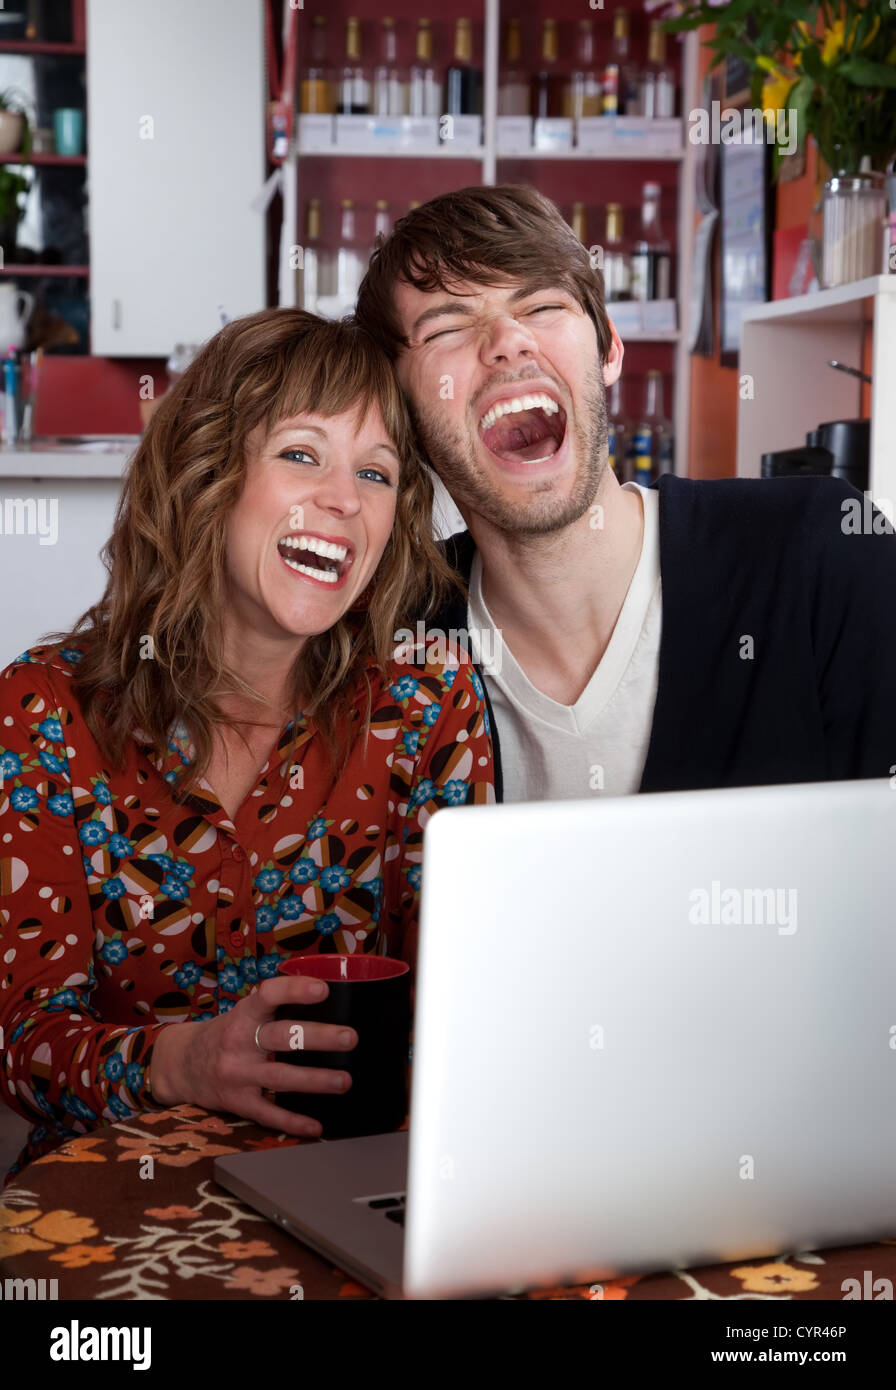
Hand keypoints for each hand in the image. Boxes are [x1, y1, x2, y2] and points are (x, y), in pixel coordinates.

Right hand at [151, 974, 356, 1136]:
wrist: (180, 1065)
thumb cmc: (224, 1034)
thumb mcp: (243, 1013)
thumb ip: (275, 1007)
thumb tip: (327, 997)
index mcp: (244, 1014)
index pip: (268, 995)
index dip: (294, 990)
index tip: (322, 989)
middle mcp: (239, 1042)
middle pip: (281, 1037)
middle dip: (318, 1038)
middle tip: (349, 1037)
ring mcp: (237, 1074)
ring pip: (279, 1077)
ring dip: (314, 1080)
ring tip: (344, 1081)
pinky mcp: (237, 1102)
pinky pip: (267, 1113)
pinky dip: (292, 1122)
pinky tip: (316, 1126)